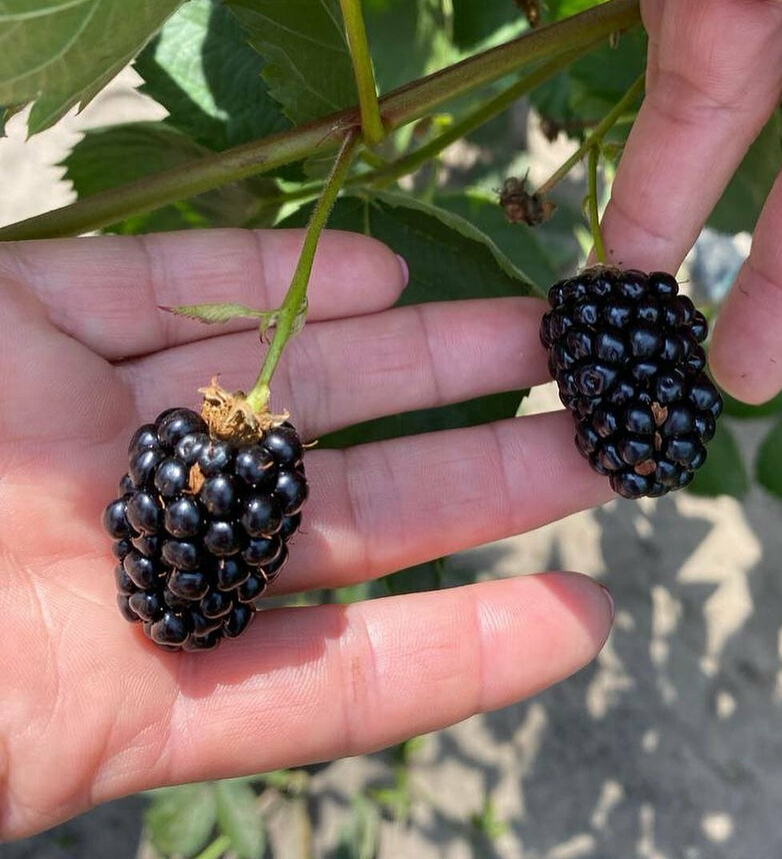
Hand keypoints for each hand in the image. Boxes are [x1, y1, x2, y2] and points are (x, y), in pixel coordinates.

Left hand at [0, 230, 611, 840]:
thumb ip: (35, 269)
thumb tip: (108, 169)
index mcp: (38, 368)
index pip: (205, 315)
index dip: (308, 291)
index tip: (405, 280)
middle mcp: (110, 473)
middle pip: (318, 414)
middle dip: (452, 381)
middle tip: (573, 351)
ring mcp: (142, 599)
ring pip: (351, 536)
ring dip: (490, 499)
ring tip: (610, 460)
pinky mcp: (142, 726)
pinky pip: (325, 692)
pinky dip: (451, 658)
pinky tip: (566, 620)